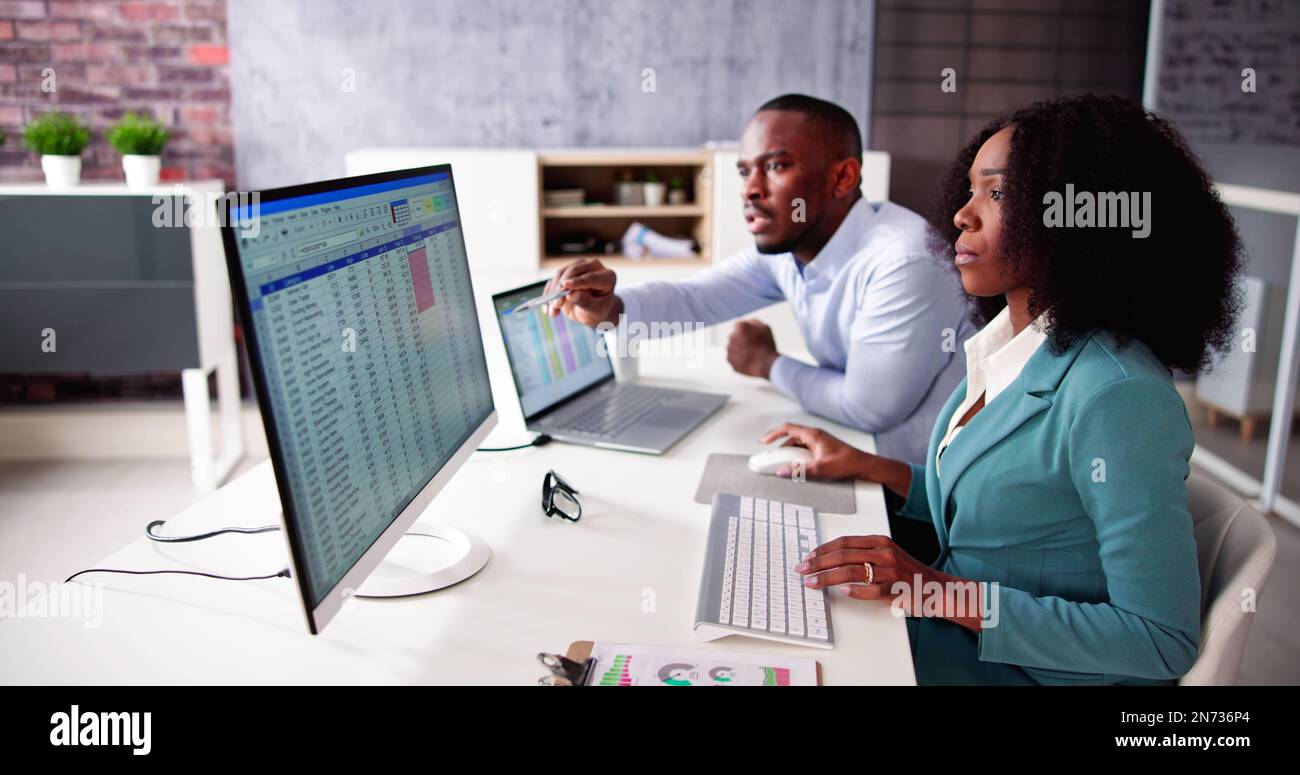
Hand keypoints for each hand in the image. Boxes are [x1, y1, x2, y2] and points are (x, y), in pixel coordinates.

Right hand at [544, 258, 621, 326]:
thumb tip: (571, 295)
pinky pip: (553, 281)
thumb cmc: (597, 310)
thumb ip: (585, 302)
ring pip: (560, 274)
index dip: (578, 281)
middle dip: (562, 287)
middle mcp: (593, 267)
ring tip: (553, 311)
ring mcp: (578, 267)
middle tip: (557, 303)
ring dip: (553, 293)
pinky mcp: (565, 272)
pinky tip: (548, 309)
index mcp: (607, 276)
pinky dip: (548, 294)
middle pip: (573, 271)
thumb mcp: (595, 311)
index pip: (592, 277)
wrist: (591, 310)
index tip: (566, 286)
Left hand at [727, 318, 777, 377]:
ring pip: (733, 347)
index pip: (738, 326)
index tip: (752, 337)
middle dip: (741, 339)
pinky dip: (738, 359)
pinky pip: (733, 358)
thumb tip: (748, 322)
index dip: (746, 331)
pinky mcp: (730, 360)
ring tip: (751, 354)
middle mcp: (732, 337)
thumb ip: (754, 322)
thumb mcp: (765, 328)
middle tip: (752, 346)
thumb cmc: (767, 345)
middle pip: (734, 336)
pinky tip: (748, 360)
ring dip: (739, 349)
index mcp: (740, 327)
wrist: (766, 364)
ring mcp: (730, 349)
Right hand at [760, 422, 914, 496]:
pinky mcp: (823, 448)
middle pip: (791, 437)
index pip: (787, 429)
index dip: (773, 434)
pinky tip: (798, 466)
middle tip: (771, 457)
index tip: (764, 441)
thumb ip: (799, 470)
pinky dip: (798, 456)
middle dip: (780, 447)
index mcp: (813, 434)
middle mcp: (815, 435)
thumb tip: (782, 471)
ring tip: (784, 464)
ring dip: (789, 453)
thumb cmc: (846, 462)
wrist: (863, 465)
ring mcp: (819, 441)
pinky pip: (805, 449)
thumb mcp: (819, 468)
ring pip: (798, 444)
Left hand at [794, 535, 982, 629]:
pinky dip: (854, 591)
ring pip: (851, 571)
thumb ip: (863, 553)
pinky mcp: (895, 588)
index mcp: (879, 541)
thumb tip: (832, 557)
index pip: (843, 542)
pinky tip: (841, 592)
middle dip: (818, 563)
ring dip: (827, 577)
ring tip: (812, 583)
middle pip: (842, 555)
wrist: (936, 587)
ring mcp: (890, 570)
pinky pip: (870, 589)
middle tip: (802, 570)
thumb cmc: (907, 573)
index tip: (808, 558)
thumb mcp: (886, 554)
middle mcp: (884, 552)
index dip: (822, 550)